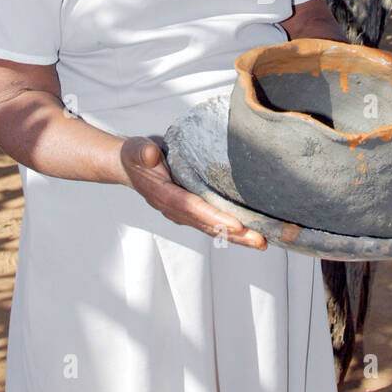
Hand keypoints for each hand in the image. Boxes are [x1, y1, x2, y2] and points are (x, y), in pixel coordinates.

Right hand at [118, 137, 267, 249]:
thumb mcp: (137, 150)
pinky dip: (231, 230)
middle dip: (234, 234)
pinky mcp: (190, 212)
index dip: (214, 217)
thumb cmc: (135, 157)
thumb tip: (150, 155)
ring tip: (262, 242)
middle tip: (260, 240)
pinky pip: (212, 223)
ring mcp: (182, 213)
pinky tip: (250, 233)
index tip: (236, 225)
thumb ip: (143, 153)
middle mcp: (174, 209)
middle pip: (207, 225)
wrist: (129, 167)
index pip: (192, 207)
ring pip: (212, 228)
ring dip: (237, 237)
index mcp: (164, 195)